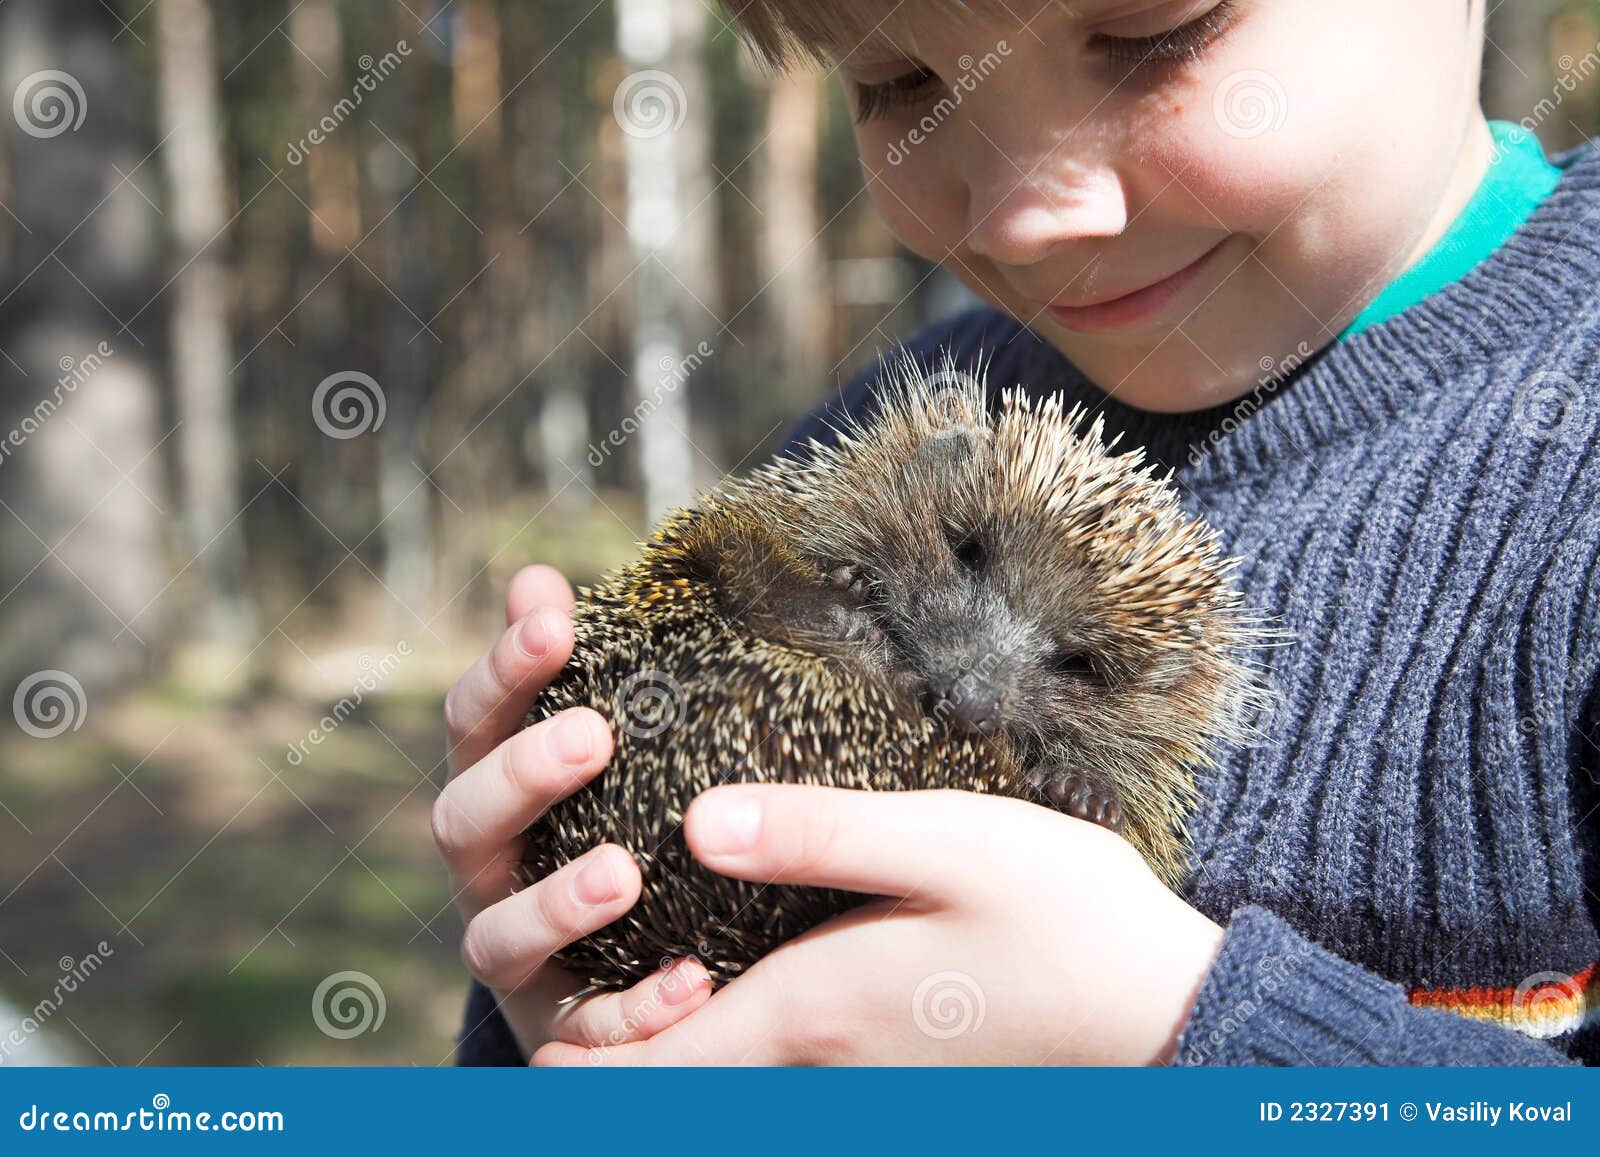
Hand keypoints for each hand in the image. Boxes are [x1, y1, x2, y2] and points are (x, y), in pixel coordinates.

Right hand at [432, 564, 711, 1059]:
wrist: (598, 972)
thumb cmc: (597, 825)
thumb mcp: (586, 749)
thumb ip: (562, 673)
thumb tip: (533, 577)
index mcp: (490, 792)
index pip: (472, 723)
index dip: (502, 672)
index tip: (557, 621)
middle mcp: (484, 872)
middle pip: (461, 823)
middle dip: (521, 779)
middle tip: (591, 736)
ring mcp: (513, 956)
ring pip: (498, 941)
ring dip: (557, 905)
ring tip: (624, 875)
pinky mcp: (558, 1030)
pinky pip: (583, 1032)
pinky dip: (632, 1012)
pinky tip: (694, 983)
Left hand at [530, 784, 1223, 1065]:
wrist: (1162, 1011)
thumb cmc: (1063, 922)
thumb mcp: (948, 847)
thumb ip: (818, 834)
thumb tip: (694, 823)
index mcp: (804, 1018)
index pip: (632, 1080)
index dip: (567, 1038)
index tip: (555, 958)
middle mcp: (807, 1069)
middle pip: (656, 1087)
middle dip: (597, 1029)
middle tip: (585, 923)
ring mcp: (844, 1078)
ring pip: (708, 1076)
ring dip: (654, 1026)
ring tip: (639, 924)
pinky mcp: (876, 1065)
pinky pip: (762, 1061)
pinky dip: (718, 1024)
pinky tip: (731, 944)